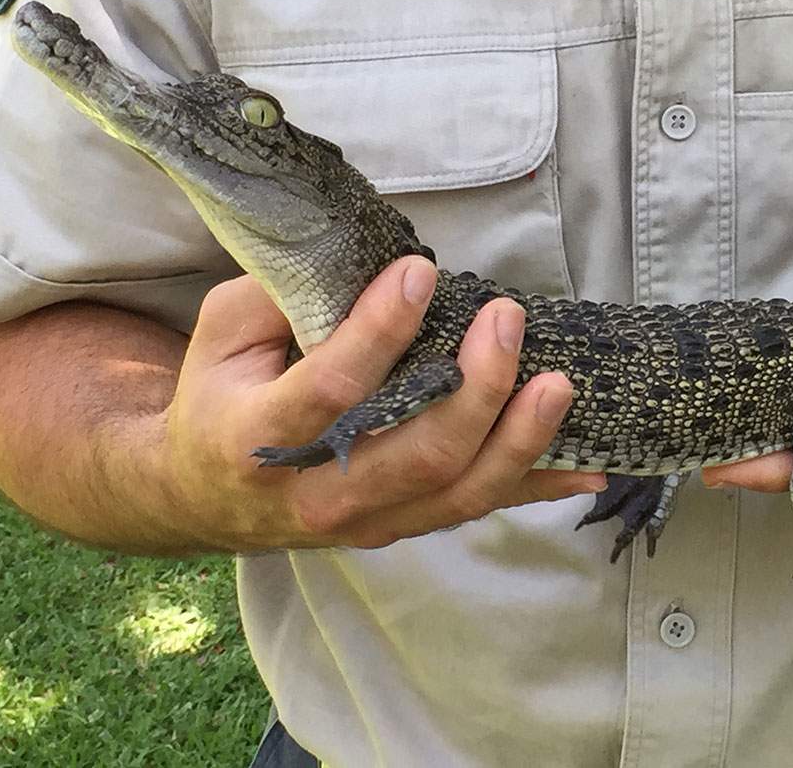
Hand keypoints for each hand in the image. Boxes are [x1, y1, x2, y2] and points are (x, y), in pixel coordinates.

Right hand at [157, 256, 603, 550]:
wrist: (204, 495)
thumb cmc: (221, 394)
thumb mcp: (225, 332)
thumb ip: (281, 298)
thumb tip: (366, 265)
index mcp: (258, 436)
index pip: (332, 386)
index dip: (380, 330)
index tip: (422, 272)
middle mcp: (316, 492)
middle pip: (415, 453)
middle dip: (475, 387)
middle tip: (507, 318)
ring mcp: (365, 521)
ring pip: (455, 491)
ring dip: (518, 439)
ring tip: (560, 384)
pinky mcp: (400, 528)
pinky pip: (475, 509)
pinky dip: (535, 488)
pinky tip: (588, 469)